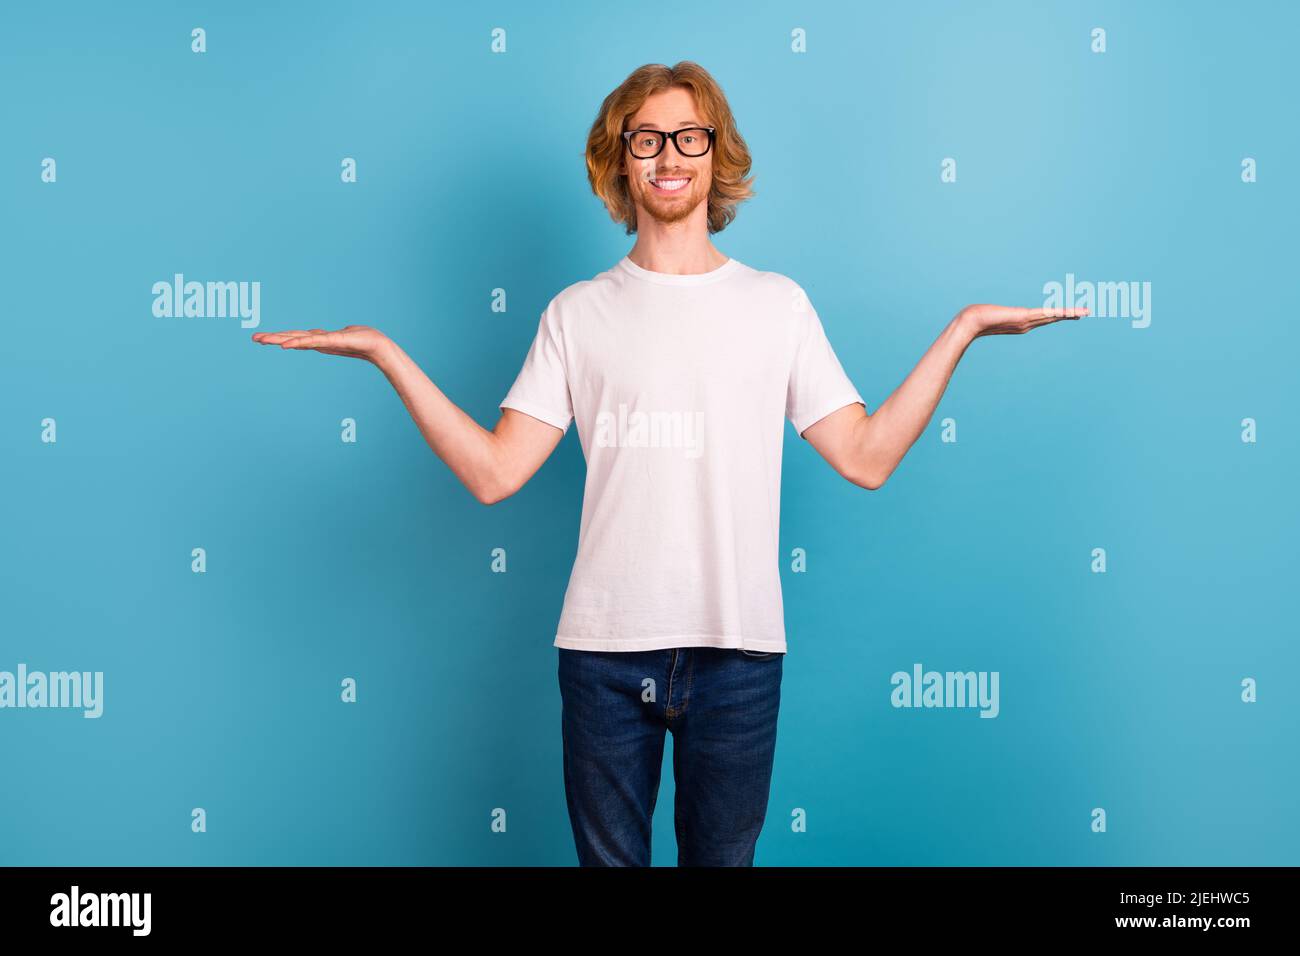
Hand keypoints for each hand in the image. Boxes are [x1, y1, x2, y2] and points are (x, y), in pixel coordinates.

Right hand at [251, 325, 392, 364]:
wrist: (378, 345)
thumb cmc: (364, 339)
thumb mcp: (345, 334)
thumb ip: (336, 335)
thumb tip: (336, 333)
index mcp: (319, 339)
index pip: (295, 336)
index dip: (280, 336)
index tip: (263, 337)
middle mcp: (319, 341)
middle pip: (292, 338)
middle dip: (273, 338)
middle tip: (254, 338)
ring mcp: (324, 342)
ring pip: (297, 340)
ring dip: (280, 340)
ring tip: (263, 340)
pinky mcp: (332, 341)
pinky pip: (312, 342)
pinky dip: (299, 343)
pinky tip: (286, 346)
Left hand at [957, 303, 1088, 338]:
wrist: (971, 322)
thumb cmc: (975, 318)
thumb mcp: (987, 314)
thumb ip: (988, 314)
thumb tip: (981, 312)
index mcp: (1020, 322)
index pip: (1042, 318)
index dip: (1056, 315)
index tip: (1068, 314)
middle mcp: (1026, 323)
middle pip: (1052, 317)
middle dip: (1068, 315)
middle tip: (1085, 312)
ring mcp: (1026, 321)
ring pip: (1052, 316)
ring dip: (1069, 314)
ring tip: (1084, 311)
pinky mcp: (1023, 318)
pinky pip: (1045, 315)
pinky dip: (1058, 313)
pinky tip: (1068, 312)